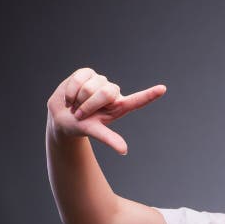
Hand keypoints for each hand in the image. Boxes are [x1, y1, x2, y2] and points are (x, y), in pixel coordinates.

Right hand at [46, 67, 166, 154]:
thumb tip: (123, 150)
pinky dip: (71, 90)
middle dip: (89, 105)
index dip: (150, 95)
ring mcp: (100, 81)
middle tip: (81, 114)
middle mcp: (112, 92)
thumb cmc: (80, 125)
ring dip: (78, 99)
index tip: (163, 89)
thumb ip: (109, 139)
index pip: (137, 100)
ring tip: (75, 105)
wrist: (61, 116)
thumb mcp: (94, 132)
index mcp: (119, 107)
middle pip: (106, 92)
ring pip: (91, 86)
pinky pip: (80, 77)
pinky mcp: (87, 73)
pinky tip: (69, 97)